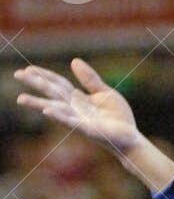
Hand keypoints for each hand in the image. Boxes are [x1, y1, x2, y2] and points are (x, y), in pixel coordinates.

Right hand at [15, 58, 141, 153]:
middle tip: (17, 74)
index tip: (27, 68)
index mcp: (78, 99)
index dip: (44, 75)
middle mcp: (74, 109)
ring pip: (56, 108)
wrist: (130, 137)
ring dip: (38, 103)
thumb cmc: (116, 117)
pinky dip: (59, 115)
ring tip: (21, 99)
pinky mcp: (88, 129)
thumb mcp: (104, 92)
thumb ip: (89, 79)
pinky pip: (71, 121)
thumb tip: (73, 61)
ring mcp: (79, 119)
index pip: (58, 83)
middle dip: (35, 84)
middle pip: (52, 93)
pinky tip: (47, 110)